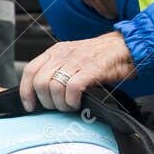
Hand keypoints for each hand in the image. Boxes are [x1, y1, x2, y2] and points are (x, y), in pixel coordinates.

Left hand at [19, 32, 136, 111]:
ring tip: (70, 106)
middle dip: (46, 101)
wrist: (127, 46)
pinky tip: (77, 103)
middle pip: (40, 82)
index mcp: (56, 51)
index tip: (30, 105)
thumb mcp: (73, 58)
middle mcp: (63, 54)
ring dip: (60, 104)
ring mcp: (77, 61)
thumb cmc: (102, 56)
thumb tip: (43, 93)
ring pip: (54, 87)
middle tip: (58, 107)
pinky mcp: (92, 69)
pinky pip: (72, 88)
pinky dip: (72, 100)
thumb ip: (58, 70)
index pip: (30, 70)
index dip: (26, 91)